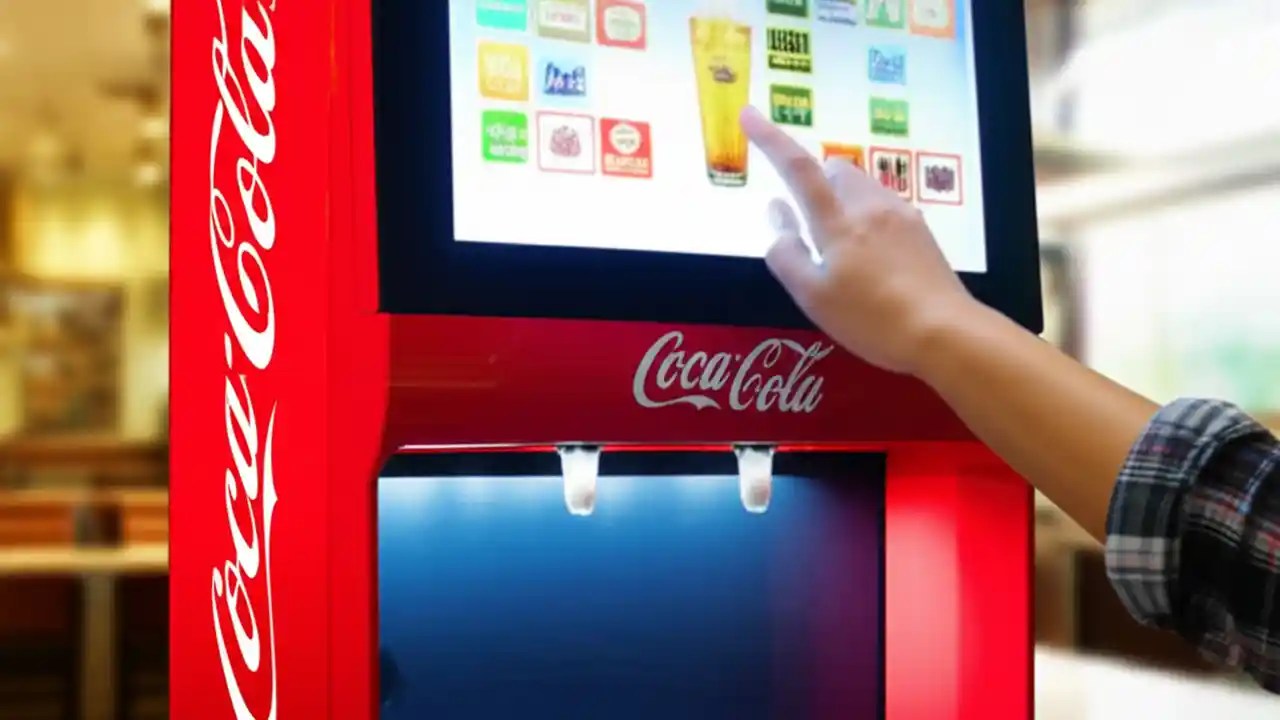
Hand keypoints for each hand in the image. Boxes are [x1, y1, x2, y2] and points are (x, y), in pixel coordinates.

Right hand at [741, 106, 980, 375]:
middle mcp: (870, 207)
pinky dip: (866, 217)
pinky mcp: (922, 231)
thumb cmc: (871, 320)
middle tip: (807, 219)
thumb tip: (776, 212)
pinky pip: (883, 207)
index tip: (749, 115)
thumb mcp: (812, 297)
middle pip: (836, 168)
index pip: (798, 168)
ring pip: (861, 186)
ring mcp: (901, 215)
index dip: (770, 139)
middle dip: (815, 177)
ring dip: (841, 199)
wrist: (944, 333)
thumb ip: (787, 253)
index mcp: (838, 223)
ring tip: (841, 249)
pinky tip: (871, 258)